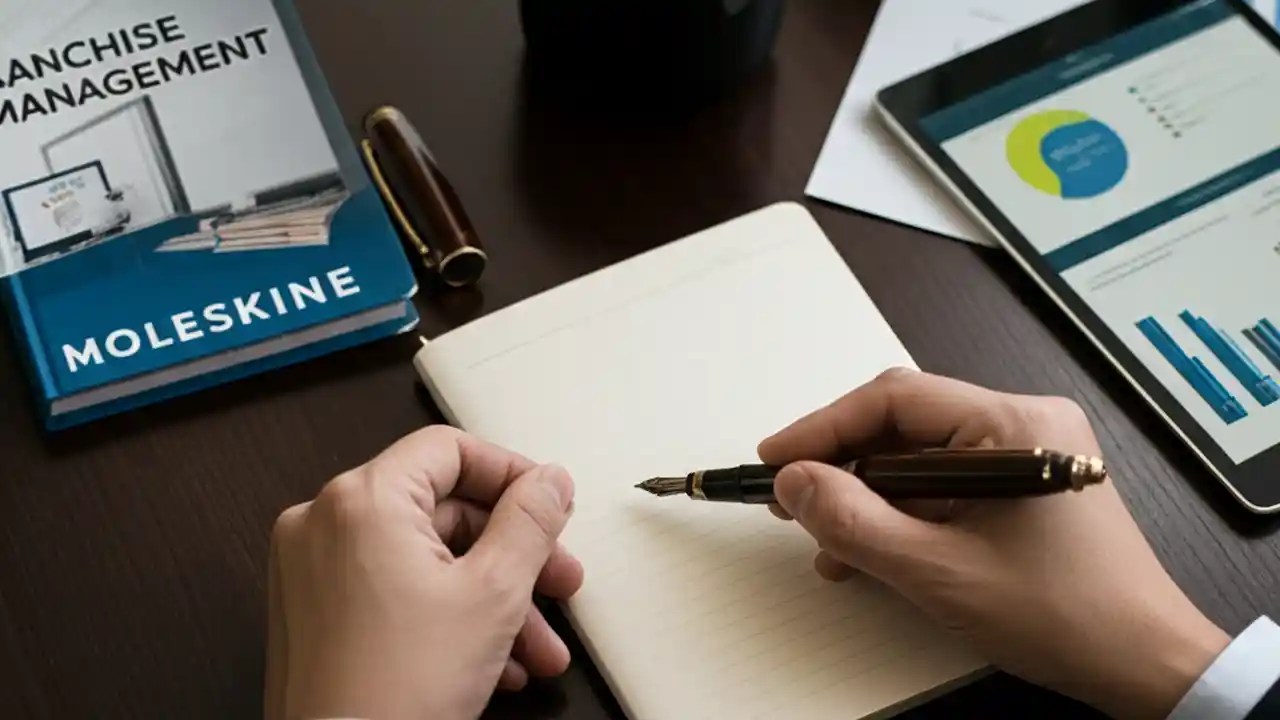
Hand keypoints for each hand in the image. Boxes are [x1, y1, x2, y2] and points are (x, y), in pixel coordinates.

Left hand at [265, 426, 582, 719]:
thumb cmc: (394, 696)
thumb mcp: (493, 596)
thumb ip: (529, 523)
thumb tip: (548, 481)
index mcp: (362, 500)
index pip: (449, 449)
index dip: (511, 475)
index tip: (549, 507)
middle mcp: (324, 523)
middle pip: (441, 509)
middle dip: (512, 554)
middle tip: (558, 582)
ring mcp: (311, 569)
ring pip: (424, 558)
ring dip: (490, 597)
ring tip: (536, 647)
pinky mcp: (312, 612)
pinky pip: (393, 589)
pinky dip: (445, 614)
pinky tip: (492, 662)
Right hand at [759, 368, 1227, 719]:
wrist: (1143, 663)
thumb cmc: (1064, 617)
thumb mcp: (937, 572)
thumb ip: (854, 521)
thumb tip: (793, 481)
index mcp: (1012, 425)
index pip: (894, 400)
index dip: (823, 427)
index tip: (775, 459)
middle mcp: (1024, 423)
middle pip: (905, 425)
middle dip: (843, 465)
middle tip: (791, 499)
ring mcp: (1029, 452)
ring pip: (921, 457)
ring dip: (870, 497)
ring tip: (831, 542)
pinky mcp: (1027, 483)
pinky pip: (947, 481)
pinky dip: (906, 512)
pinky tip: (874, 550)